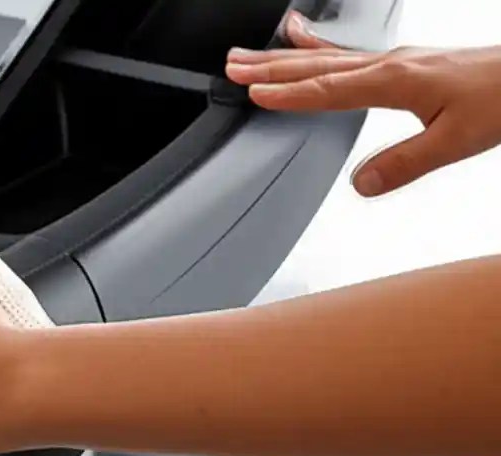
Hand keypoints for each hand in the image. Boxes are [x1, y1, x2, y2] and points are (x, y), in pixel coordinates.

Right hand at [225, 11, 500, 195]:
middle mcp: (389, 64)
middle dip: (270, 68)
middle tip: (232, 67)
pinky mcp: (402, 61)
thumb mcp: (458, 142)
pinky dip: (316, 46)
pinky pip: (346, 51)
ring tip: (247, 56)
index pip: (329, 90)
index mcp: (395, 81)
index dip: (289, 95)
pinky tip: (300, 38)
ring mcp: (394, 59)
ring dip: (282, 58)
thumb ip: (406, 162)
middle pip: (316, 66)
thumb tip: (361, 183)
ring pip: (324, 58)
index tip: (254, 95)